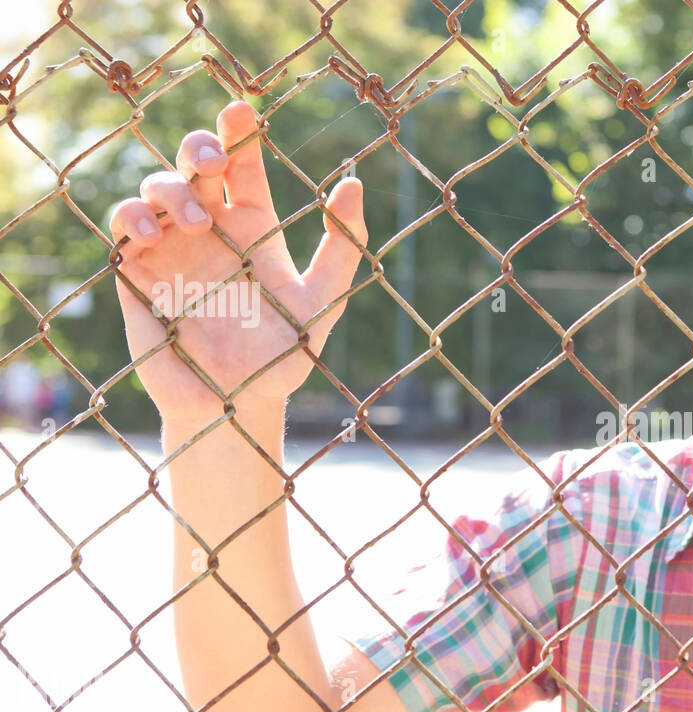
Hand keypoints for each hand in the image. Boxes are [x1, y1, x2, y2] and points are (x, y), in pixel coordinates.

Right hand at [109, 100, 366, 427]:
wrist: (238, 405)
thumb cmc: (284, 356)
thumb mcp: (322, 299)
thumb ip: (341, 244)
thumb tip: (354, 184)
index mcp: (252, 227)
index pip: (243, 165)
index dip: (240, 133)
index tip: (243, 112)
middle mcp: (209, 229)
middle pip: (193, 164)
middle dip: (198, 147)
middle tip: (214, 161)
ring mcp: (170, 247)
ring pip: (157, 188)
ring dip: (171, 190)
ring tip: (198, 224)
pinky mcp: (137, 272)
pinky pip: (124, 227)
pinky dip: (132, 218)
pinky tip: (152, 233)